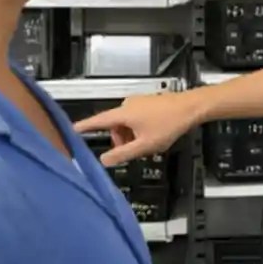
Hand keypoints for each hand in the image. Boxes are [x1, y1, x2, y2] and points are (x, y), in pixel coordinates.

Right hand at [73, 90, 206, 165]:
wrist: (192, 107)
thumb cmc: (170, 123)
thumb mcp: (144, 145)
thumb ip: (123, 154)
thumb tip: (104, 160)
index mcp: (122, 114)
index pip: (97, 121)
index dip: (83, 127)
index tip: (70, 130)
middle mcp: (127, 105)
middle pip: (113, 127)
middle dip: (121, 141)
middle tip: (135, 151)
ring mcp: (138, 103)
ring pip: (126, 124)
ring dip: (131, 136)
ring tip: (148, 143)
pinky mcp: (147, 103)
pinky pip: (135, 119)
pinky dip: (139, 130)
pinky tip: (153, 135)